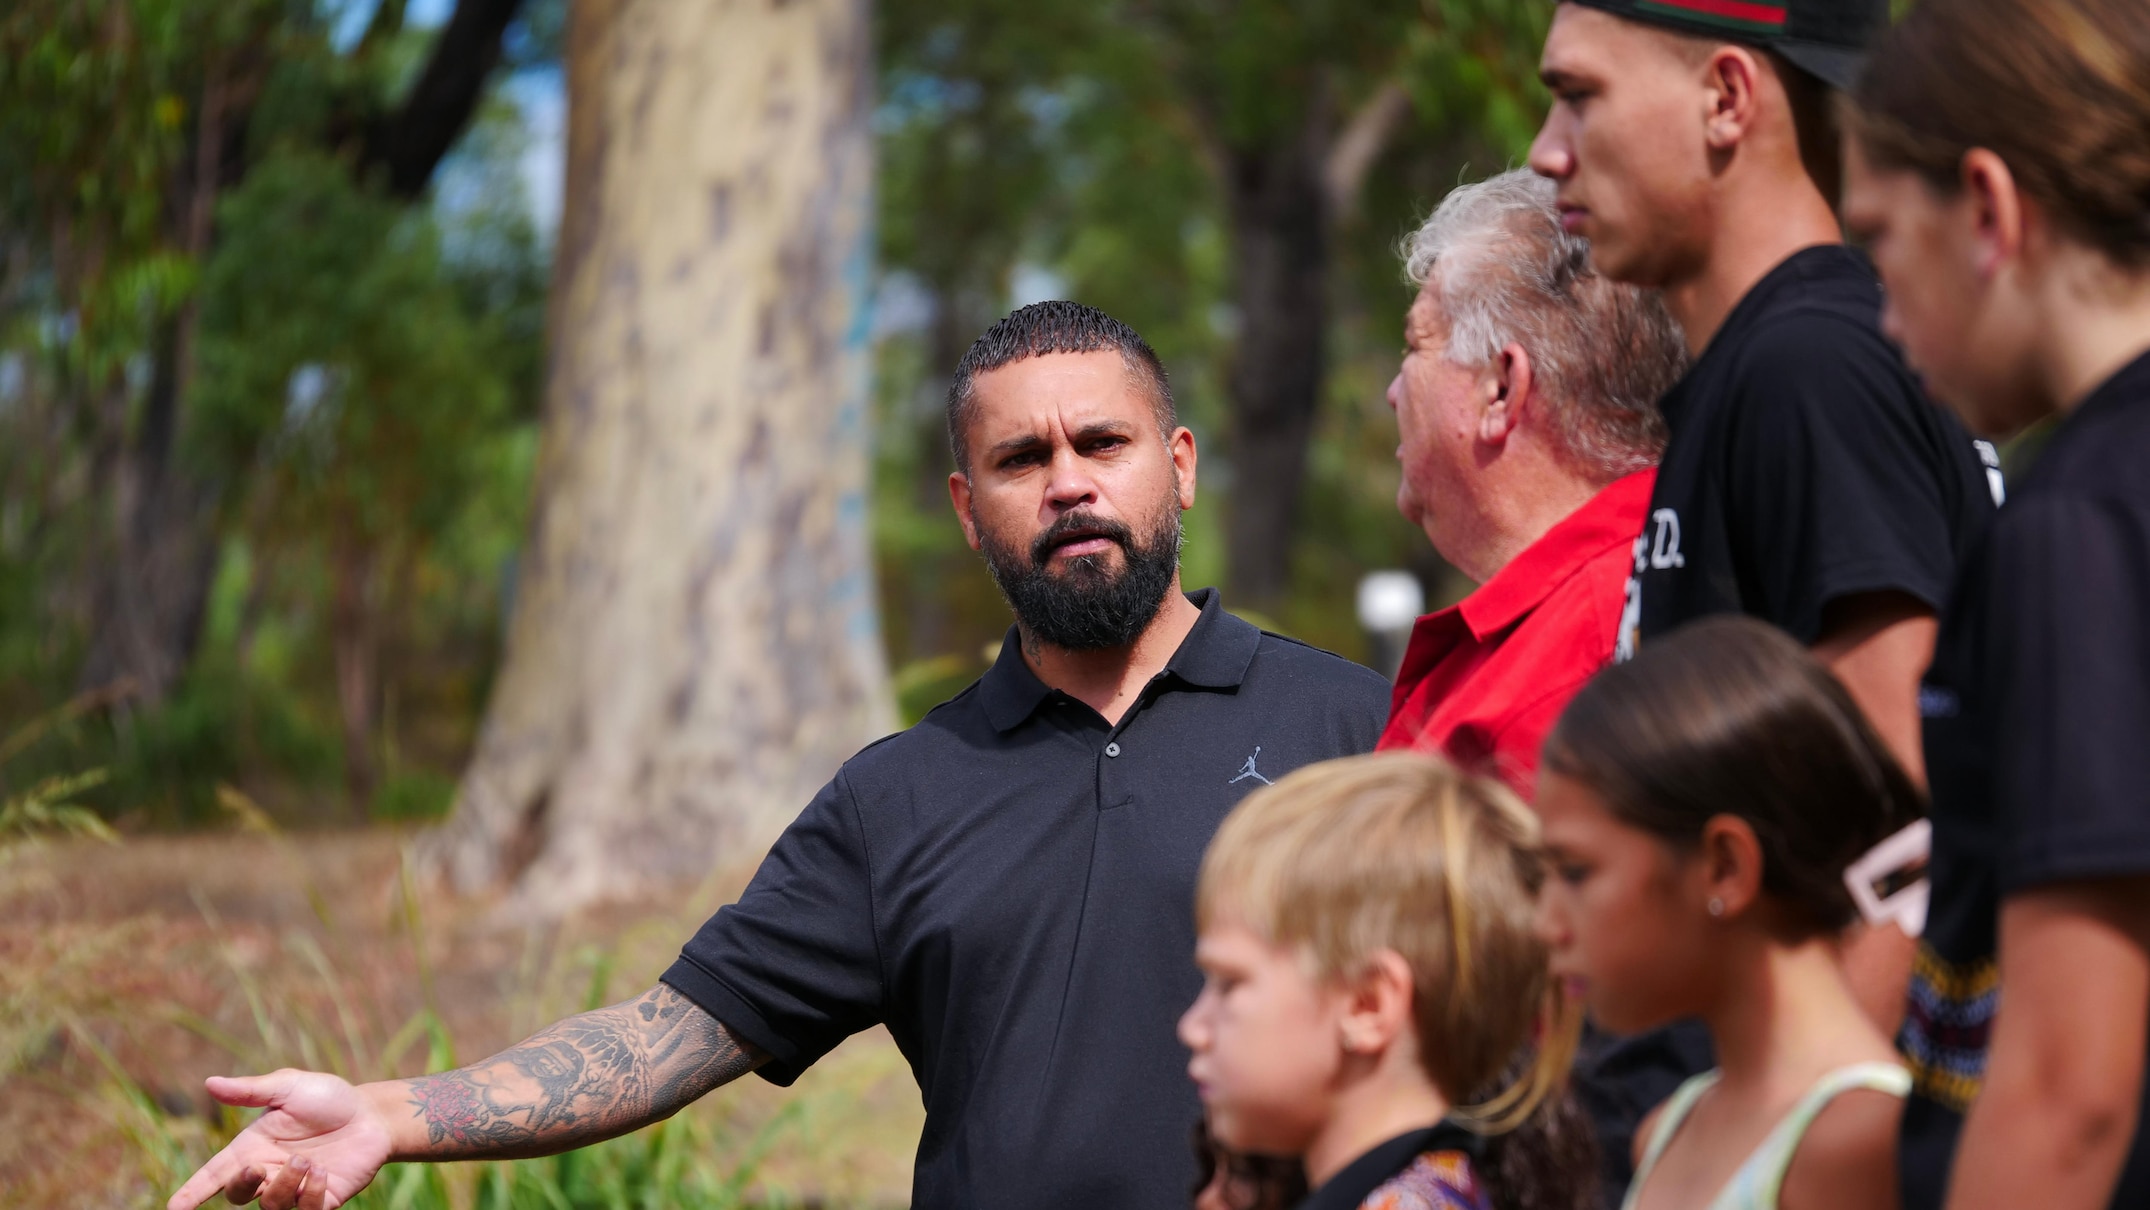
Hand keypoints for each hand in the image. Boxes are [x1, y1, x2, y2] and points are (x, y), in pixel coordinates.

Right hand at [167, 1069, 395, 1209]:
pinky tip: (324, 1172)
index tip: (173, 1208)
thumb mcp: (289, 1087)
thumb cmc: (329, 1099)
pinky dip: (311, 1194)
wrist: (372, 1115)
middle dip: (241, 1185)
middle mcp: (269, 1172)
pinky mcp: (321, 1201)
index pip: (214, 1175)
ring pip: (271, 1206)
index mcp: (252, 1148)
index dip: (192, 1192)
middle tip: (258, 1167)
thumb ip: (250, 1091)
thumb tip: (209, 1083)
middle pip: (237, 1195)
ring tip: (307, 1161)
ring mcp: (294, 1190)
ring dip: (285, 1185)